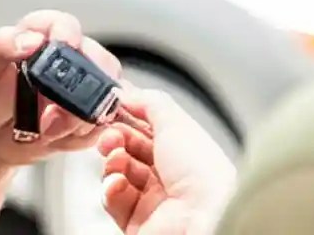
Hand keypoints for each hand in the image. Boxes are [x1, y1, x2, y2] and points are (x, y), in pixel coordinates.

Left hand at [0, 10, 122, 166]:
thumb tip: (31, 40)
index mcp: (41, 35)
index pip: (65, 25)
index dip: (68, 36)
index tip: (65, 48)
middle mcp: (68, 57)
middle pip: (100, 62)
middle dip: (79, 93)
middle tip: (51, 114)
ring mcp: (83, 87)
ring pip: (106, 97)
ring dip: (78, 120)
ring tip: (46, 130)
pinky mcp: (89, 116)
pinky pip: (103, 125)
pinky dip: (81, 136)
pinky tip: (55, 137)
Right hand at [98, 88, 236, 234]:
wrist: (204, 219)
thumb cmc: (204, 175)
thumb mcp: (176, 122)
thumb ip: (148, 102)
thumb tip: (123, 92)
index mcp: (182, 150)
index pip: (145, 128)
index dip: (126, 118)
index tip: (110, 109)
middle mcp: (169, 175)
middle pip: (128, 150)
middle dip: (114, 138)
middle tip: (110, 136)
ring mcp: (152, 200)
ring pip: (116, 173)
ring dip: (111, 162)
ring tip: (115, 158)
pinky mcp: (136, 222)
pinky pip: (112, 200)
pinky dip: (110, 189)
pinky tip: (118, 182)